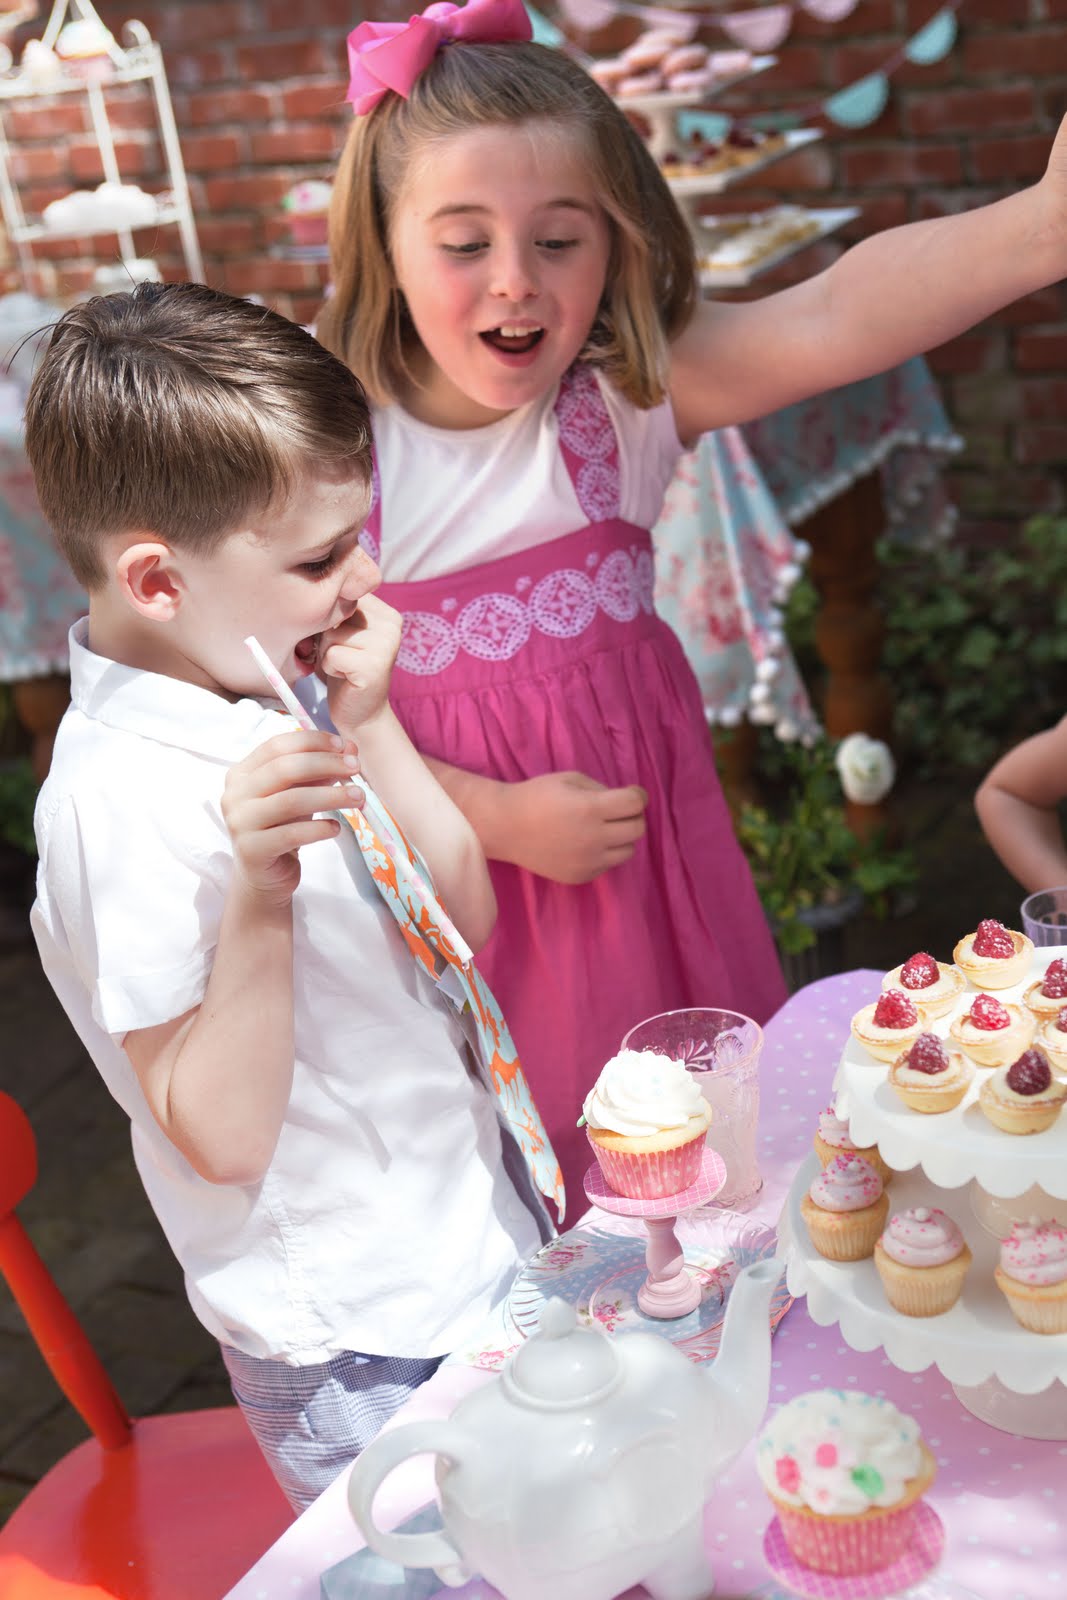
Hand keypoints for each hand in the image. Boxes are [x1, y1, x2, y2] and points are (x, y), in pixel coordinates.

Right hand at [222, 730, 363, 904]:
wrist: (263, 877)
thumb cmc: (281, 827)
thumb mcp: (297, 794)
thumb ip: (316, 772)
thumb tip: (350, 752)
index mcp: (242, 773)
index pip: (277, 745)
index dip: (313, 742)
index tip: (344, 746)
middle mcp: (235, 795)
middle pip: (285, 769)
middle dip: (326, 764)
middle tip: (356, 768)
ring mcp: (240, 823)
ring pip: (291, 801)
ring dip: (330, 796)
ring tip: (357, 797)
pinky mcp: (252, 850)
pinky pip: (293, 834)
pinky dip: (320, 828)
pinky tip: (337, 828)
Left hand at [319, 594, 402, 737]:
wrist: (361, 714)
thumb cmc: (345, 670)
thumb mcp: (342, 632)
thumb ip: (336, 611)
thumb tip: (313, 601)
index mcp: (386, 612)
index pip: (343, 594)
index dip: (329, 618)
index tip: (341, 640)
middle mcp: (392, 624)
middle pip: (336, 612)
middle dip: (326, 636)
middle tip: (340, 657)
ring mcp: (386, 644)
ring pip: (331, 633)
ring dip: (327, 654)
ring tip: (342, 667)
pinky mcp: (374, 666)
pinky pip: (332, 655)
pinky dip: (329, 668)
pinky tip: (344, 677)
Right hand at [493, 771, 647, 883]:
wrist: (504, 827)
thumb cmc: (536, 796)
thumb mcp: (570, 779)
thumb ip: (602, 789)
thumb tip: (626, 802)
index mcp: (590, 809)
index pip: (635, 804)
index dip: (638, 796)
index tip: (631, 793)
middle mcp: (593, 838)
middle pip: (637, 829)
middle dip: (632, 816)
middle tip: (617, 810)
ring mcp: (587, 861)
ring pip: (628, 851)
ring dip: (621, 837)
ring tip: (602, 829)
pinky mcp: (580, 876)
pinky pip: (607, 865)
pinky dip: (604, 853)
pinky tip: (585, 843)